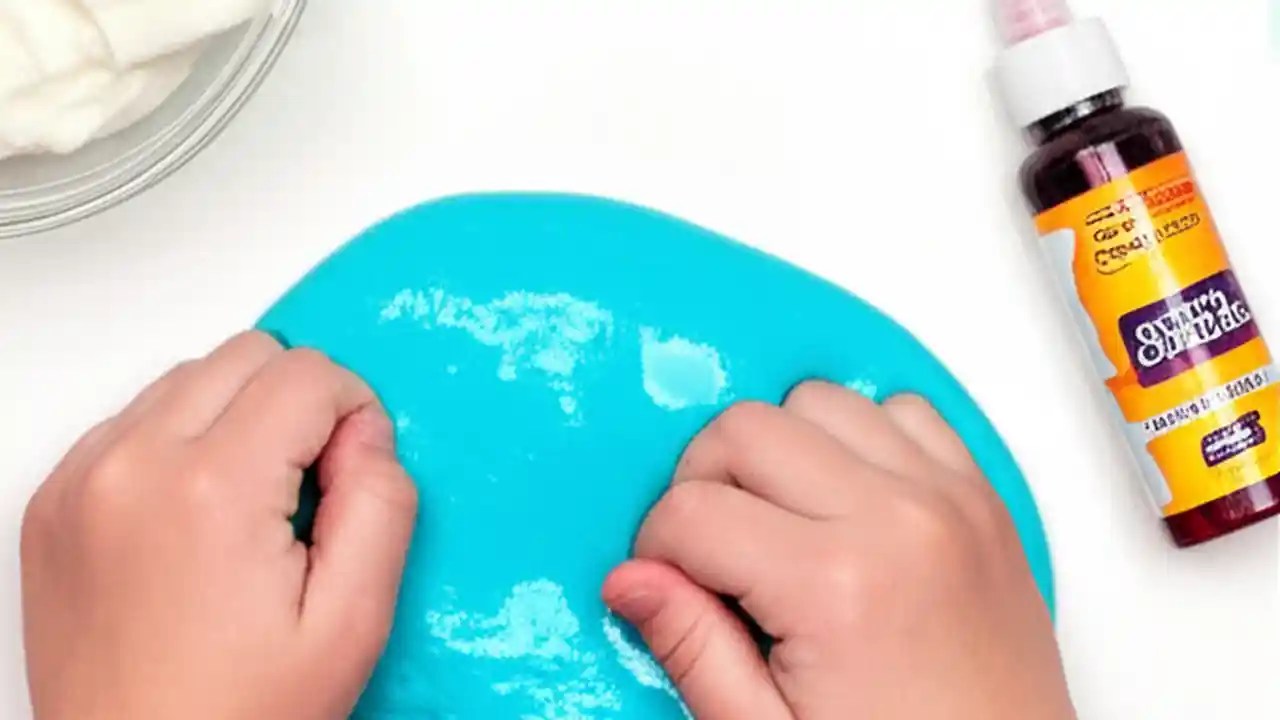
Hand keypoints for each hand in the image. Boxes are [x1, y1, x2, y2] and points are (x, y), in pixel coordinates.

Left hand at [21, 332, 417, 719]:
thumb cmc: (239, 715)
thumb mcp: (353, 623)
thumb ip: (380, 507)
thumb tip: (368, 434)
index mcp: (211, 488)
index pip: (309, 375)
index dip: (355, 415)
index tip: (351, 478)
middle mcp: (130, 466)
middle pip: (246, 355)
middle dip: (298, 404)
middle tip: (307, 490)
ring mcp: (78, 481)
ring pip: (188, 377)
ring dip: (236, 418)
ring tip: (249, 508)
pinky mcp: (51, 501)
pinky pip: (132, 421)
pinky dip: (179, 443)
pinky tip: (196, 517)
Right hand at [604, 382, 1071, 718]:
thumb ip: (693, 649)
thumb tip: (631, 580)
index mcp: (837, 587)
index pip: (692, 511)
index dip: (656, 548)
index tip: (671, 584)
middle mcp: (898, 520)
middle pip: (746, 427)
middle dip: (704, 482)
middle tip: (713, 551)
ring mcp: (948, 499)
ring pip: (818, 400)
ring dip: (780, 450)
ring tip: (781, 523)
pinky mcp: (981, 497)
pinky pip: (903, 411)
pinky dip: (862, 438)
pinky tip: (848, 503)